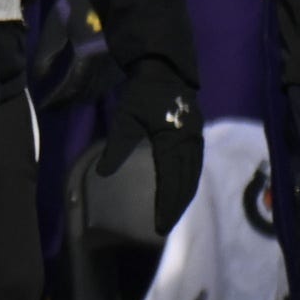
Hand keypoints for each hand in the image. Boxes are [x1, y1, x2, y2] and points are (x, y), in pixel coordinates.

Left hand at [92, 57, 202, 242]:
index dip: (166, 205)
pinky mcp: (196, 137)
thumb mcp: (124, 120)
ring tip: (172, 215)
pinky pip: (195, 166)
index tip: (159, 225)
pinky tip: (182, 193)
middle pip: (185, 184)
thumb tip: (102, 174)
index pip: (171, 182)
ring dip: (183, 197)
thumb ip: (116, 148)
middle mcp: (189, 145)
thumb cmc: (141, 96)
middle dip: (175, 207)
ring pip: (193, 177)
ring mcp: (196, 141)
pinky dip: (189, 183)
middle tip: (164, 227)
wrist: (164, 72)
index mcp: (173, 143)